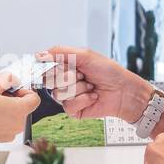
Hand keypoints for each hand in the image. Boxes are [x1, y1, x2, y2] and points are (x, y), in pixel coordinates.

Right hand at [0, 73, 38, 146]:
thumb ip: (7, 79)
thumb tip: (14, 79)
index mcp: (19, 110)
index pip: (34, 99)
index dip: (24, 91)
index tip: (12, 89)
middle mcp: (18, 124)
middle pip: (24, 107)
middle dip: (13, 99)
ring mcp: (11, 133)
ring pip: (15, 116)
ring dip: (6, 109)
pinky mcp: (2, 138)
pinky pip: (7, 125)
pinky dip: (1, 119)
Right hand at [35, 45, 151, 123]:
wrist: (124, 90)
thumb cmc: (109, 72)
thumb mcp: (85, 55)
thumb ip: (60, 52)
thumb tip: (39, 55)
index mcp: (65, 67)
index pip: (46, 66)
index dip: (52, 66)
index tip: (63, 65)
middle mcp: (65, 81)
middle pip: (50, 80)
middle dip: (69, 76)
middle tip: (83, 74)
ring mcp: (68, 96)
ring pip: (60, 93)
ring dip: (79, 88)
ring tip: (90, 85)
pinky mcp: (74, 110)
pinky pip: (69, 105)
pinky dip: (84, 99)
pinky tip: (93, 96)